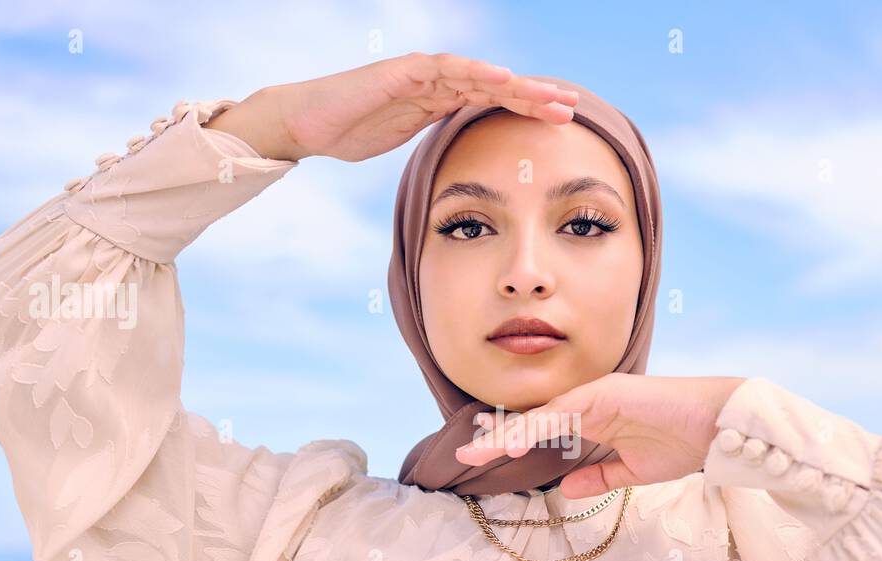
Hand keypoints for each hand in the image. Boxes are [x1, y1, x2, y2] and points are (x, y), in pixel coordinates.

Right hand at [260, 52, 579, 161]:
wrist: (307, 122)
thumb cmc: (350, 131)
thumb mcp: (404, 141)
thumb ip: (434, 144)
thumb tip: (461, 167)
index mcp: (440, 100)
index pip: (494, 102)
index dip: (529, 109)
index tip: (564, 121)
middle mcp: (436, 81)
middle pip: (496, 87)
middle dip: (535, 96)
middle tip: (574, 106)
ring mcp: (420, 73)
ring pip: (479, 76)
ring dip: (516, 86)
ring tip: (550, 95)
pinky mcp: (400, 72)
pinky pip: (444, 70)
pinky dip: (474, 73)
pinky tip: (502, 79)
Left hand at [454, 374, 747, 498]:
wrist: (719, 427)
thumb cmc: (683, 443)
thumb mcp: (632, 471)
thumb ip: (598, 476)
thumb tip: (564, 488)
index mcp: (593, 417)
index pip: (544, 431)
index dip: (512, 442)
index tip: (481, 458)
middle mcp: (589, 401)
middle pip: (533, 420)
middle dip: (497, 436)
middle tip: (461, 453)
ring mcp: (596, 394)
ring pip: (540, 417)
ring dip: (505, 434)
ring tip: (473, 450)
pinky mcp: (606, 393)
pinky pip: (562, 414)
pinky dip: (535, 428)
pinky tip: (510, 442)